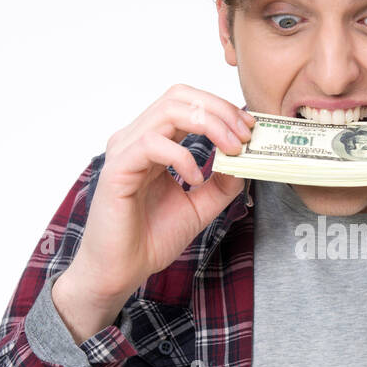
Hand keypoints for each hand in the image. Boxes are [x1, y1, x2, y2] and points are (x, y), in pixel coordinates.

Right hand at [63, 84, 254, 305]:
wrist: (122, 270)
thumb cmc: (151, 237)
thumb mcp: (201, 206)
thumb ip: (222, 183)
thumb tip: (245, 161)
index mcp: (154, 141)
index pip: (187, 103)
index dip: (221, 108)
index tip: (249, 129)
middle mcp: (136, 139)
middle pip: (179, 96)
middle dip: (219, 110)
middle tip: (244, 135)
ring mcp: (125, 151)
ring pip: (168, 111)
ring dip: (209, 126)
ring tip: (230, 152)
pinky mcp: (117, 169)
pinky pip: (152, 144)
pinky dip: (182, 157)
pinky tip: (195, 179)